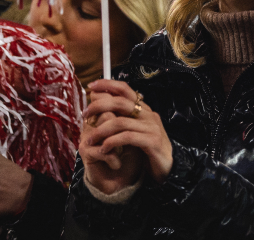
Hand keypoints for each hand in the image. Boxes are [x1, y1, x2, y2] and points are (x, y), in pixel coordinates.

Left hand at [79, 79, 171, 193]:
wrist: (168, 168)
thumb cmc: (147, 149)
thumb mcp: (134, 131)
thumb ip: (121, 118)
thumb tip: (99, 105)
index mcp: (144, 109)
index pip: (125, 89)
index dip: (107, 85)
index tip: (92, 86)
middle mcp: (149, 115)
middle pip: (120, 102)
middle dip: (99, 106)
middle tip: (85, 115)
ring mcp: (152, 127)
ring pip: (120, 122)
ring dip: (101, 130)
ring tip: (90, 139)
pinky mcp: (152, 141)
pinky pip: (127, 137)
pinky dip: (112, 142)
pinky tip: (104, 149)